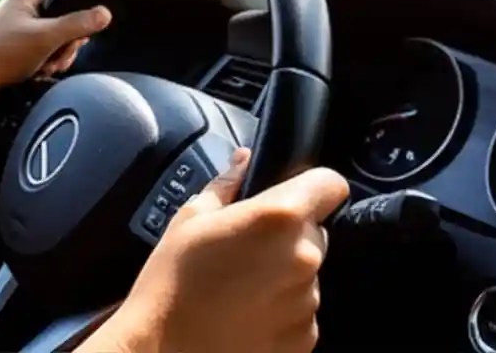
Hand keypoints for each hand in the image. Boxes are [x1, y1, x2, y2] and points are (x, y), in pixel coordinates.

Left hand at [0, 0, 110, 101]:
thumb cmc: (0, 56)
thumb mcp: (45, 38)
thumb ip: (78, 25)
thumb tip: (105, 13)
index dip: (77, 17)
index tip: (76, 36)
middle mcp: (21, 10)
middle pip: (63, 23)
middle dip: (64, 45)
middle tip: (55, 58)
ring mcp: (17, 31)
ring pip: (54, 42)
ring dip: (55, 58)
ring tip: (43, 69)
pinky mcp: (14, 50)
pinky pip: (41, 54)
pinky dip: (43, 65)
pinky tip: (37, 74)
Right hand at [82, 149, 349, 352]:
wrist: (164, 352)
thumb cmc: (171, 285)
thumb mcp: (190, 220)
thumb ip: (227, 185)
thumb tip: (244, 162)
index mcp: (279, 218)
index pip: (331, 185)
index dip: (314, 186)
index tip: (295, 194)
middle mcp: (304, 258)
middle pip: (316, 231)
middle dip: (290, 235)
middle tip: (249, 249)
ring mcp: (308, 301)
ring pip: (308, 273)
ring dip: (285, 275)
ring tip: (240, 287)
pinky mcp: (305, 337)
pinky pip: (302, 311)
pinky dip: (282, 309)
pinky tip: (245, 313)